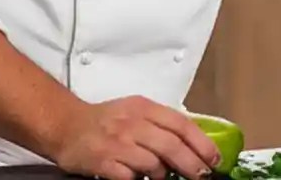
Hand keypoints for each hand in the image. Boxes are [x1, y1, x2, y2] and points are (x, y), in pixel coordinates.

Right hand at [51, 95, 220, 179]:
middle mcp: (132, 123)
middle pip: (172, 146)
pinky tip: (140, 179)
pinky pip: (130, 177)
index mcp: (144, 108)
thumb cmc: (105, 120)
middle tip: (201, 176)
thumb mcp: (136, 110)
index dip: (201, 143)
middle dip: (192, 165)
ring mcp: (117, 143)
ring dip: (164, 174)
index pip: (181, 124)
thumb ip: (161, 122)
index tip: (214, 159)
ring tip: (165, 177)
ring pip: (153, 163)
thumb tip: (195, 141)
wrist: (66, 126)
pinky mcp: (103, 161)